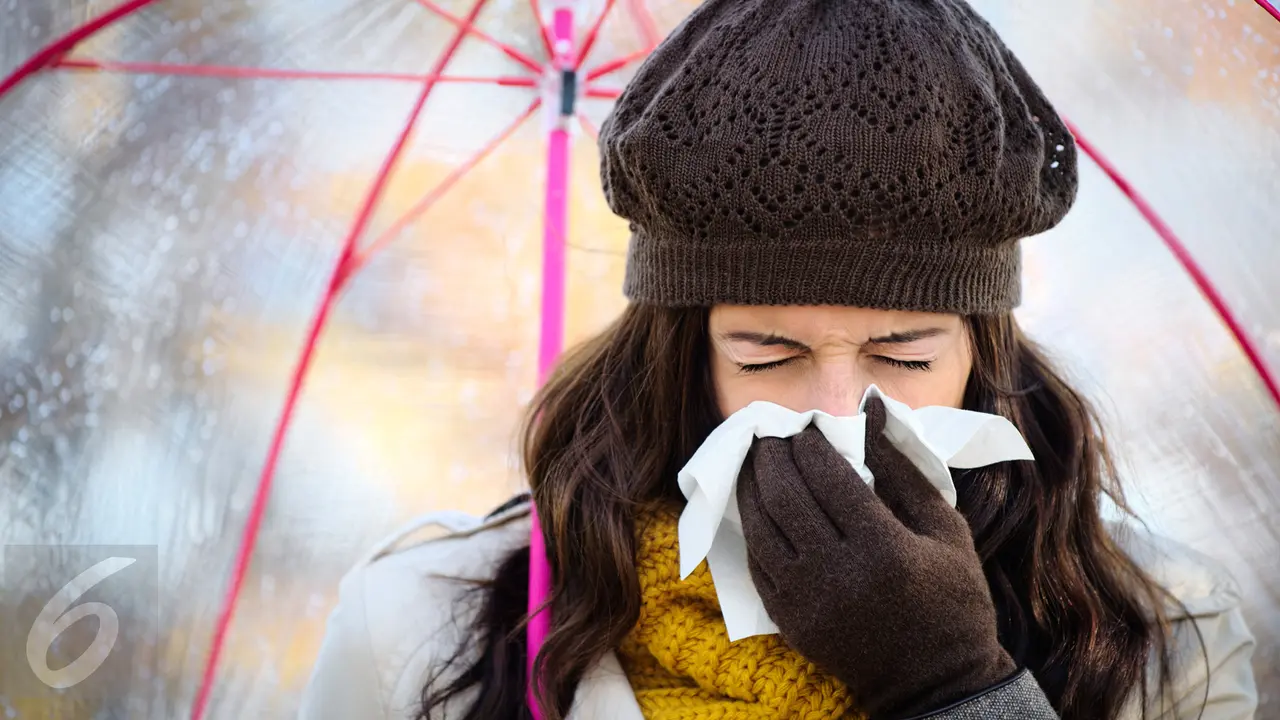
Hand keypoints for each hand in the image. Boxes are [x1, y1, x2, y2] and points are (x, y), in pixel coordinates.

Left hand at [735, 397, 1015, 718]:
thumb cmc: (952, 598)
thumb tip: (872, 412)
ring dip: (751, 487)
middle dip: (772, 456)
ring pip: (760, 529)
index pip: (828, 478)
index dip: (810, 445)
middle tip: (769, 434)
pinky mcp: (790, 621)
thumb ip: (904, 469)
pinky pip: (756, 564)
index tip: (805, 426)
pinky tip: (756, 506)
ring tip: (755, 461)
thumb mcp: (946, 529)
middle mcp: (838, 574)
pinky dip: (752, 529)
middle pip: (786, 497)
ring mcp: (808, 601)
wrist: (935, 681)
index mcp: (883, 548)